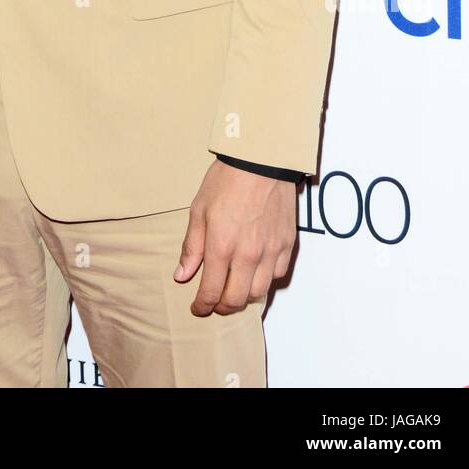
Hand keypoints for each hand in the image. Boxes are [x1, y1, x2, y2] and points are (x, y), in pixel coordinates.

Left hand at [174, 159, 296, 314]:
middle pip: (236, 300)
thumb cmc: (226, 180)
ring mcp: (270, 251)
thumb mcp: (199, 210)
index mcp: (221, 246)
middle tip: (214, 303)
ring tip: (234, 289)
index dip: (202, 306)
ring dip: (244, 297)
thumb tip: (181, 275)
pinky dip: (264, 280)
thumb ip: (192, 247)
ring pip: (258, 293)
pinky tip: (255, 272)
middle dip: (222, 307)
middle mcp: (247, 254)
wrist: (261, 160)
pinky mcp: (287, 245)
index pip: (211, 292)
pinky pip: (277, 276)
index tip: (197, 308)